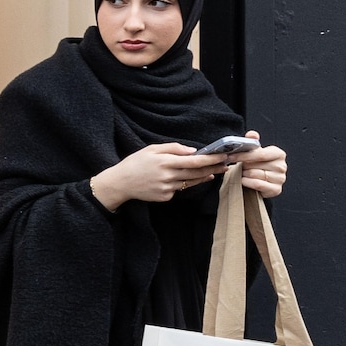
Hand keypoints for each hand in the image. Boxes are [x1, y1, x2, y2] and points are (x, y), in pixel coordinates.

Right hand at [90, 143, 227, 209]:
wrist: (120, 183)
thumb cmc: (135, 163)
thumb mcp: (151, 149)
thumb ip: (173, 148)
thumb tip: (192, 151)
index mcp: (166, 162)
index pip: (194, 161)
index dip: (210, 159)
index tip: (222, 156)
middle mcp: (169, 176)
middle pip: (197, 173)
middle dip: (213, 168)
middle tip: (225, 165)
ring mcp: (168, 188)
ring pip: (191, 182)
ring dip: (203, 176)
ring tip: (213, 172)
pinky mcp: (165, 197)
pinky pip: (179, 189)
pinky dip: (183, 183)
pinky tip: (182, 179)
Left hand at [237, 132, 286, 197]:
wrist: (260, 180)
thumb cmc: (257, 165)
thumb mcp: (255, 152)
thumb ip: (253, 142)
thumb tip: (252, 134)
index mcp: (278, 154)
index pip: (261, 154)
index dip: (244, 155)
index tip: (230, 156)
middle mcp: (282, 166)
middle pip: (256, 165)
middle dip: (243, 165)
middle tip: (239, 166)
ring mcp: (280, 178)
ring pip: (255, 175)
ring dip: (245, 174)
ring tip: (243, 173)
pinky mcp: (276, 189)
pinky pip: (258, 184)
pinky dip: (247, 182)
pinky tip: (244, 180)